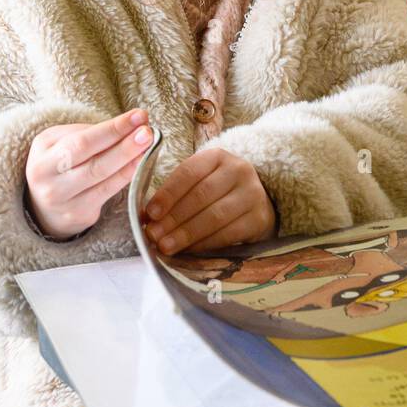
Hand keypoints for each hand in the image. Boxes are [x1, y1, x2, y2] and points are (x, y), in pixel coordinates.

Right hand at [25, 109, 157, 239]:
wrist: (43, 205)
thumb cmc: (58, 164)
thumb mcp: (59, 142)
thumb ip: (87, 133)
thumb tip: (129, 125)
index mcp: (42, 157)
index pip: (82, 141)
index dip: (113, 129)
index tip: (138, 116)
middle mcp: (48, 182)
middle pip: (93, 163)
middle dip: (124, 146)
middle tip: (147, 132)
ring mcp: (63, 202)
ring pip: (102, 179)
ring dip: (130, 161)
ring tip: (149, 146)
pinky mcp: (79, 216)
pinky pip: (108, 193)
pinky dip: (126, 176)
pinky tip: (140, 164)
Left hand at [143, 148, 276, 254]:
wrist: (254, 205)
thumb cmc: (216, 194)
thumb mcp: (197, 184)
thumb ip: (174, 196)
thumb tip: (146, 218)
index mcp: (218, 156)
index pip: (189, 172)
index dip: (168, 193)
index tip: (150, 213)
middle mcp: (239, 170)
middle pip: (201, 195)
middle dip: (174, 217)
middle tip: (153, 235)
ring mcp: (253, 194)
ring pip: (215, 215)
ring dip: (186, 233)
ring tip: (166, 246)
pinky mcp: (260, 218)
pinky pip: (228, 233)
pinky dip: (205, 243)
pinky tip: (188, 250)